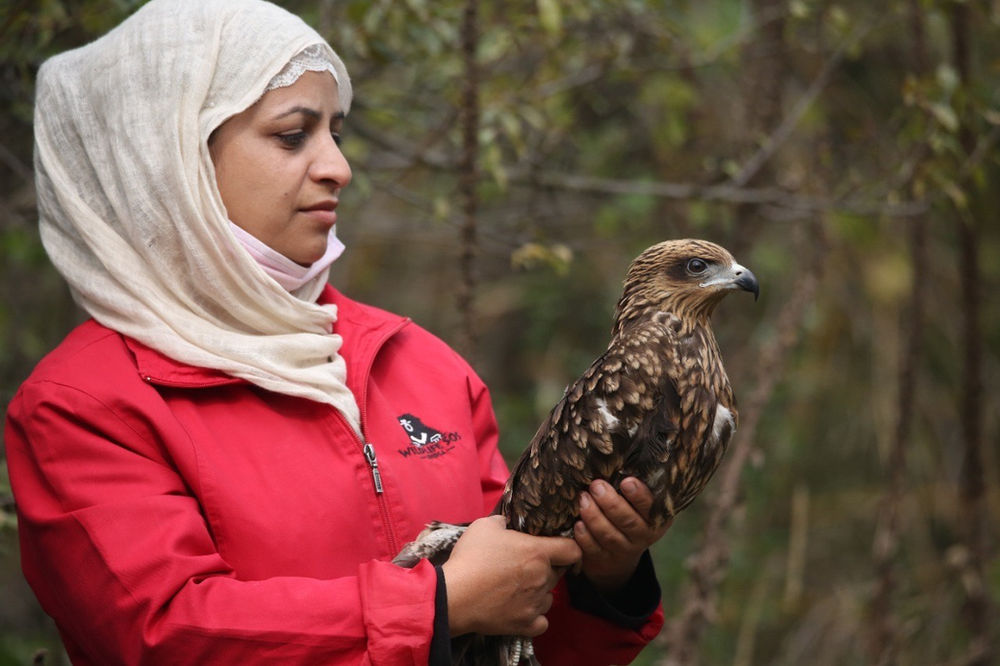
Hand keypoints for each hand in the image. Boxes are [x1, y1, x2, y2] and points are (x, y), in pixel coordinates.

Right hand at [442, 515, 580, 636]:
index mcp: (538, 552)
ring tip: (519, 588)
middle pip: (558, 573)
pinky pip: (542, 622)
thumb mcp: (485, 526)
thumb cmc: (470, 558)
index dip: (569, 547)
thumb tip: (507, 523)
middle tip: (526, 566)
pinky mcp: (525, 624)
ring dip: (540, 592)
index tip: (561, 549)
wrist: (454, 595)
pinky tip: (522, 609)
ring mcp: (535, 603)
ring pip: (549, 597)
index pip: (573, 550)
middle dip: (547, 568)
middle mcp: (542, 578)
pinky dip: (534, 616)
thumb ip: (503, 521)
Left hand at [574, 477, 670, 593]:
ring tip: (582, 499)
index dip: (639, 495)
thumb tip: (619, 451)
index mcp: (657, 517)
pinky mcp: (605, 560)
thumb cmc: (628, 511)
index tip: (626, 481)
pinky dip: (585, 537)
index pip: (651, 506)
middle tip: (596, 485)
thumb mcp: (638, 501)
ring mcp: (625, 550)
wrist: (621, 551)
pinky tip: (578, 524)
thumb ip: (633, 484)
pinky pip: (594, 550)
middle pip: (628, 521)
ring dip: (594, 516)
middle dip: (611, 503)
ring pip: (609, 535)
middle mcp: (644, 535)